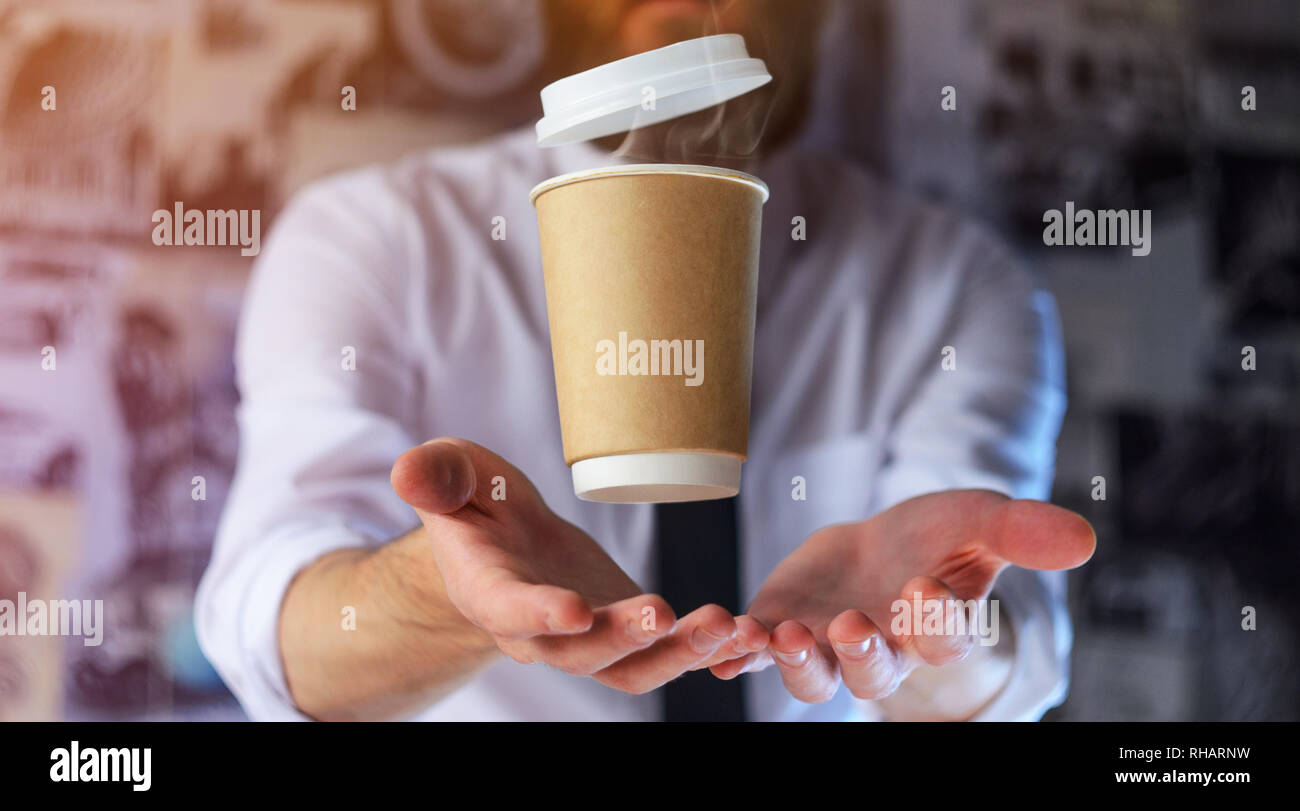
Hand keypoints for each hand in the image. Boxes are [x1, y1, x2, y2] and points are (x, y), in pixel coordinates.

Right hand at [390, 438, 766, 692]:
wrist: (502, 542)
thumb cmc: (476, 503)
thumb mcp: (453, 476)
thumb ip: (436, 477)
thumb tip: (407, 470)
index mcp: (488, 590)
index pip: (510, 609)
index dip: (538, 613)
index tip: (572, 609)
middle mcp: (537, 631)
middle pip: (580, 651)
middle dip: (623, 638)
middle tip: (666, 611)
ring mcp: (585, 639)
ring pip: (630, 668)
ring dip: (679, 655)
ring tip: (727, 626)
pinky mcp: (624, 634)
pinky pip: (664, 656)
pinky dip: (704, 651)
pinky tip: (747, 632)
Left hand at [711, 490, 1094, 710]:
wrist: (877, 543)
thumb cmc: (934, 537)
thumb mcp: (979, 520)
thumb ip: (1022, 530)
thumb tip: (1084, 538)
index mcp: (934, 629)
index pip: (942, 640)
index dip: (936, 621)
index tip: (924, 588)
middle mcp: (880, 649)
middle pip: (872, 671)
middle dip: (861, 653)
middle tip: (852, 625)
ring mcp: (824, 644)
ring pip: (811, 675)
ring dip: (793, 662)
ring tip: (775, 635)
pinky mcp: (779, 628)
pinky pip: (753, 652)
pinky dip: (733, 651)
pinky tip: (714, 642)